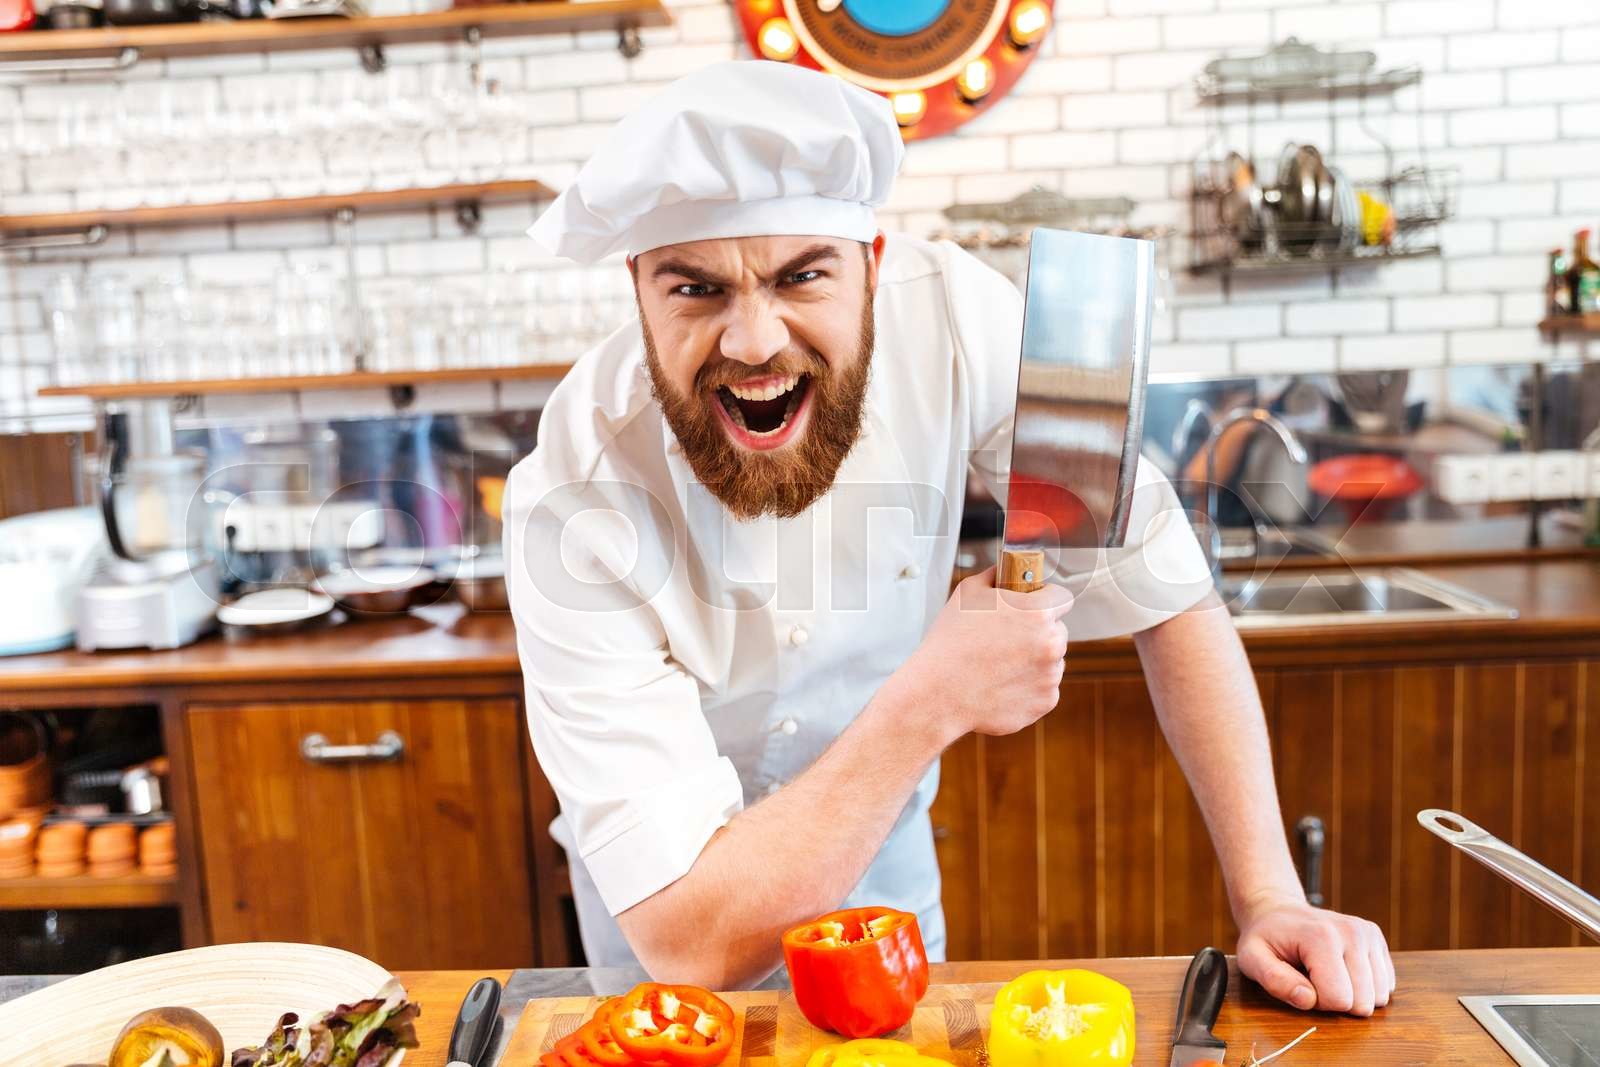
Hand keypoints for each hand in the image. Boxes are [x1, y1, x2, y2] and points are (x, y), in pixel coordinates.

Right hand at [897, 565, 1072, 741]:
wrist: (938, 694)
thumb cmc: (950, 642)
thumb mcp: (967, 592)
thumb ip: (996, 575)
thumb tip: (1006, 571)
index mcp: (1038, 612)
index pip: (1062, 597)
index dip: (1045, 599)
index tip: (1032, 606)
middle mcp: (1052, 643)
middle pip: (1058, 630)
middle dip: (1039, 632)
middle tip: (1008, 638)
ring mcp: (1050, 675)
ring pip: (1052, 661)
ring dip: (1035, 660)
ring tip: (1000, 664)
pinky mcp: (1045, 701)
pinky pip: (1044, 688)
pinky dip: (1028, 687)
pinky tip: (1001, 684)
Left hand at [1235, 893, 1394, 1015]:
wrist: (1278, 911)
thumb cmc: (1266, 938)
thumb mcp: (1252, 959)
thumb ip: (1274, 981)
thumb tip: (1307, 999)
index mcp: (1321, 936)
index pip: (1339, 1000)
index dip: (1316, 1002)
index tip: (1300, 981)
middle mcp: (1352, 932)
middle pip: (1363, 1002)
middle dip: (1336, 1000)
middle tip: (1312, 978)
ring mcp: (1368, 934)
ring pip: (1379, 997)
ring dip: (1352, 995)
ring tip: (1326, 973)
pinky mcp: (1376, 939)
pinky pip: (1386, 986)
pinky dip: (1365, 986)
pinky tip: (1341, 969)